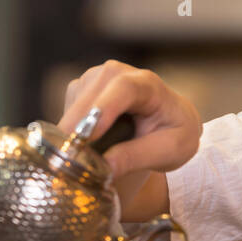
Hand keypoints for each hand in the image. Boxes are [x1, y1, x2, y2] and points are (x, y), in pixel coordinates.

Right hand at [58, 60, 200, 177]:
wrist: (169, 122)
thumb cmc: (174, 134)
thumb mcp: (168, 151)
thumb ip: (137, 157)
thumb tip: (104, 167)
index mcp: (148, 84)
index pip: (124, 89)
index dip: (104, 109)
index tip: (87, 136)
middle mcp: (118, 73)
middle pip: (91, 97)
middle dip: (76, 129)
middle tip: (67, 163)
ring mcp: (95, 78)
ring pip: (73, 106)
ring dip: (72, 134)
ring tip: (84, 162)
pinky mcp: (80, 89)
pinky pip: (67, 112)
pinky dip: (70, 132)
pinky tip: (86, 147)